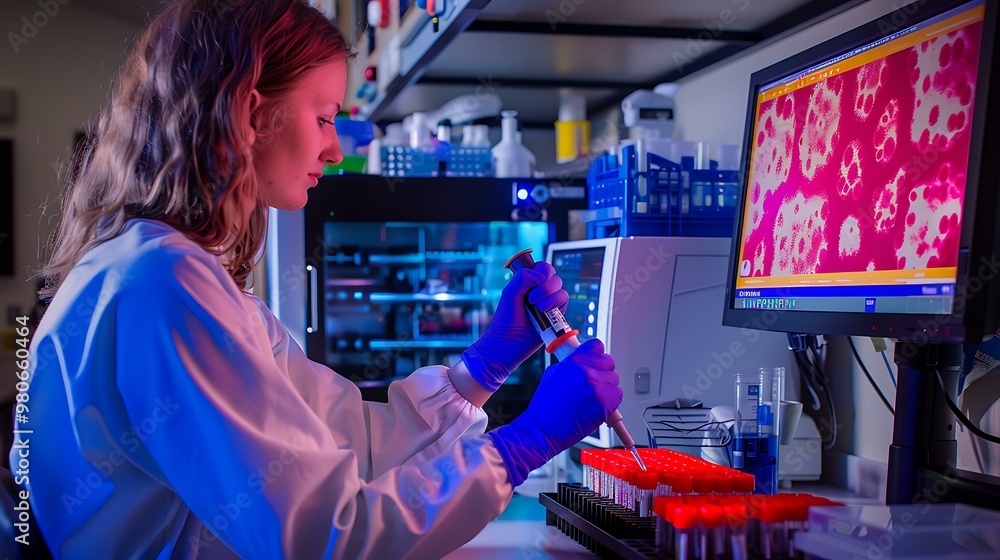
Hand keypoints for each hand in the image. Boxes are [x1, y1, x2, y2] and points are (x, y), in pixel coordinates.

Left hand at [461, 262, 567, 392]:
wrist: (509, 343)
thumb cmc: (505, 319)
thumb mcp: (510, 293)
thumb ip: (524, 278)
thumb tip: (542, 274)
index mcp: (528, 283)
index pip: (543, 267)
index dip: (543, 271)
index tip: (535, 281)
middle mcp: (540, 291)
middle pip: (554, 277)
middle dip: (545, 287)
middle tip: (531, 299)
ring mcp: (549, 303)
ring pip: (561, 289)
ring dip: (549, 297)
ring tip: (537, 308)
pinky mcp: (556, 315)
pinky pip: (564, 301)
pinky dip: (555, 304)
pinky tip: (543, 313)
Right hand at [488, 338, 621, 486]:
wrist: (544, 429)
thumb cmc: (545, 404)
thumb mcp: (553, 373)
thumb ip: (571, 363)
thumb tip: (584, 361)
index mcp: (575, 361)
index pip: (597, 346)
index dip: (595, 353)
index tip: (594, 359)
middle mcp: (588, 372)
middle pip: (609, 362)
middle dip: (603, 369)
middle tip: (594, 379)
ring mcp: (598, 389)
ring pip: (614, 380)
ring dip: (607, 386)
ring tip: (592, 395)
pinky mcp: (605, 405)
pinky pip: (617, 396)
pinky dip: (611, 399)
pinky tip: (598, 403)